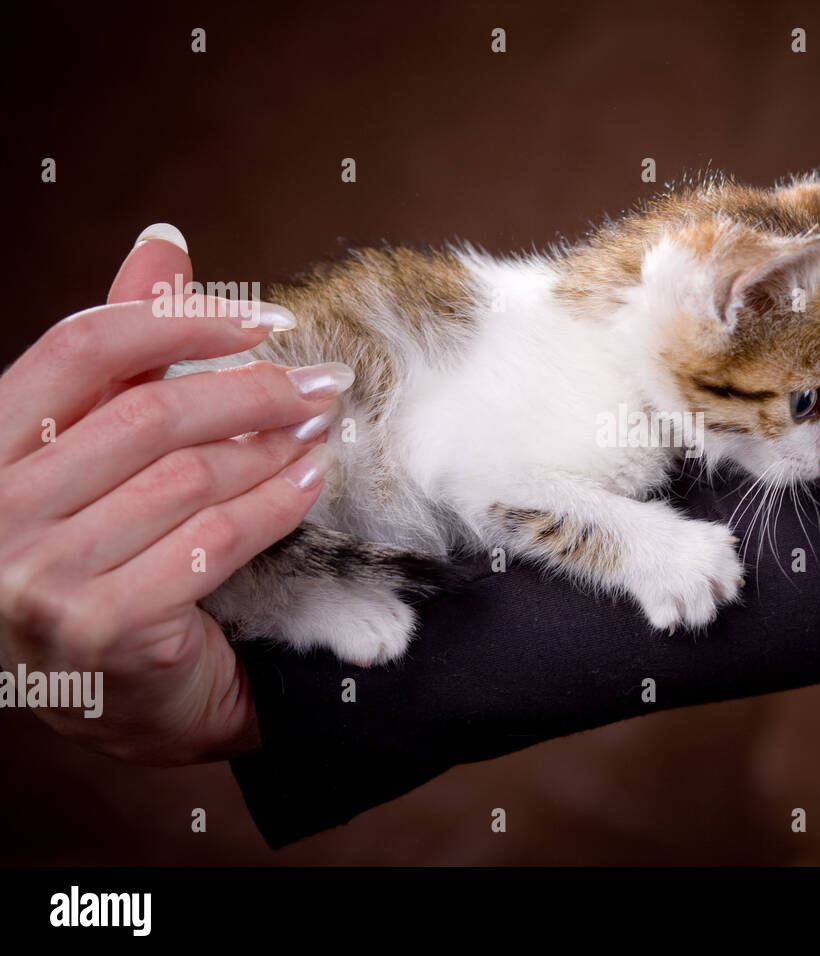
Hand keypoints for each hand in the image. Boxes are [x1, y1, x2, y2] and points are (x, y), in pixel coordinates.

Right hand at [0, 225, 346, 764]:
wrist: (113, 700)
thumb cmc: (101, 560)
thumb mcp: (94, 454)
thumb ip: (122, 357)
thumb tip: (164, 244)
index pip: (83, 348)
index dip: (181, 320)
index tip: (267, 319)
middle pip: (148, 412)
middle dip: (253, 390)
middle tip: (320, 381)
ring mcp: (37, 578)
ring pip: (190, 477)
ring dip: (273, 447)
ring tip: (320, 430)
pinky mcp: (99, 629)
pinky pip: (214, 541)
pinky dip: (275, 506)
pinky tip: (309, 485)